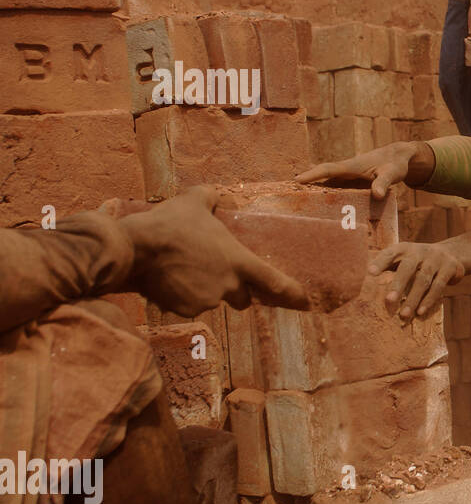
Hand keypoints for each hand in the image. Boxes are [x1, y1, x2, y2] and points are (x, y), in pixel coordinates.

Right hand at [120, 186, 309, 315]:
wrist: (135, 249)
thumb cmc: (169, 224)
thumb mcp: (194, 201)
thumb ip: (212, 197)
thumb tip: (216, 192)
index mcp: (238, 261)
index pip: (273, 281)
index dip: (290, 292)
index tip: (302, 299)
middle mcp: (228, 286)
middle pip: (243, 299)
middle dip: (237, 291)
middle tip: (218, 274)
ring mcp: (207, 301)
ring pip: (213, 301)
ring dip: (204, 291)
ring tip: (183, 270)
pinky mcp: (185, 311)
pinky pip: (190, 307)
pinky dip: (183, 297)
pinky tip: (169, 280)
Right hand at [294, 141, 433, 198]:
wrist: (398, 157)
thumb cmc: (395, 164)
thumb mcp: (392, 173)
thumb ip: (384, 183)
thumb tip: (377, 195)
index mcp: (351, 166)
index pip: (328, 170)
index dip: (312, 174)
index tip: (296, 180)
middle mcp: (345, 170)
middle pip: (321, 176)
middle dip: (304, 183)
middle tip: (284, 193)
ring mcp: (347, 176)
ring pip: (326, 183)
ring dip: (312, 190)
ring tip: (293, 201)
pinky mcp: (350, 182)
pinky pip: (334, 188)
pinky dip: (324, 194)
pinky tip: (315, 205)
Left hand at [370, 241, 465, 319]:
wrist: (451, 254)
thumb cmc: (418, 262)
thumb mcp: (405, 259)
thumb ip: (389, 268)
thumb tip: (366, 288)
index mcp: (404, 248)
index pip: (390, 253)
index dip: (380, 262)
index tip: (370, 273)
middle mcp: (419, 251)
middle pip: (408, 267)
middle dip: (398, 284)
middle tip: (389, 300)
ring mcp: (436, 259)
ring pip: (423, 280)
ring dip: (413, 298)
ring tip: (404, 315)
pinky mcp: (449, 268)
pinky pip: (438, 286)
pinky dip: (429, 300)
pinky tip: (420, 312)